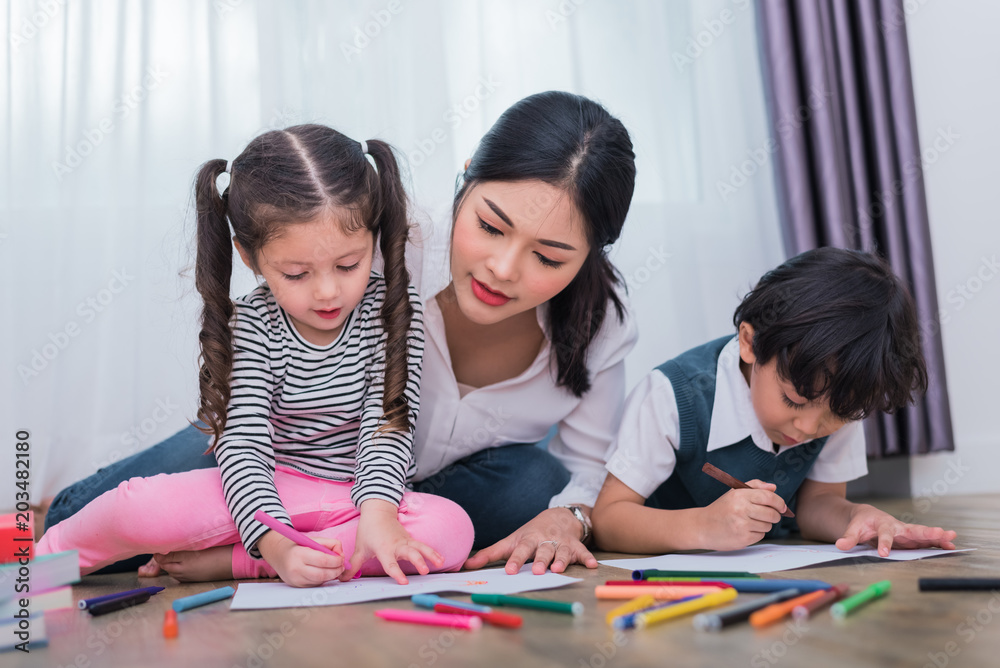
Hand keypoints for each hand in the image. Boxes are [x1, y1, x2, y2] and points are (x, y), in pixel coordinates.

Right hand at [257, 530, 345, 587]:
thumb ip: (330, 544)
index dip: (336, 561)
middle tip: (342, 566)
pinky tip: (324, 573)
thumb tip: (341, 554)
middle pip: (322, 574)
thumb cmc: (298, 545)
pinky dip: (323, 579)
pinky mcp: (297, 586)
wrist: (278, 554)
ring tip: (335, 569)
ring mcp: (296, 579)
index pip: (322, 560)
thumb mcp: (313, 539)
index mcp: (299, 554)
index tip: (342, 559)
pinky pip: (315, 584)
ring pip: (320, 581)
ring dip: (331, 576)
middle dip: (336, 571)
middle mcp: (296, 569)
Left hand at [339, 499, 443, 584]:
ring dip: (430, 555)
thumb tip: (342, 579)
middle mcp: (397, 545)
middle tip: (424, 571)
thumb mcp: (360, 548)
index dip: (396, 572)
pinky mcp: (411, 539)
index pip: (390, 563)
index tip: (404, 582)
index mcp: (383, 549)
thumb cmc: (368, 531)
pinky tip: (441, 559)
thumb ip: (353, 566)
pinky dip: (432, 552)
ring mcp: (406, 541)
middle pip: (409, 553)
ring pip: (420, 547)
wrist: (378, 511)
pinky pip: (423, 546)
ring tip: (440, 563)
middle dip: (417, 561)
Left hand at [464, 507, 597, 574]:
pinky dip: (588, 557)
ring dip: (561, 560)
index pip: (520, 550)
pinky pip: (583, 552)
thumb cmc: (530, 533)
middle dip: (540, 560)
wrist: (558, 516)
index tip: (510, 571)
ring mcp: (561, 542)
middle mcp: (545, 540)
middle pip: (542, 550)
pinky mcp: (575, 545)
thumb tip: (465, 565)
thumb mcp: (511, 540)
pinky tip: (593, 565)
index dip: (515, 560)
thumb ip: (490, 554)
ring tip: (558, 569)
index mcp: (528, 540)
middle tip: (537, 571)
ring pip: (562, 551)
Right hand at [698, 480, 787, 550]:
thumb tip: (774, 487)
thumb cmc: (721, 509)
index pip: (768, 497)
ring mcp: (742, 525)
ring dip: (763, 525)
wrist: (702, 527)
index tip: (782, 507)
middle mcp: (741, 509)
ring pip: (768, 526)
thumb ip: (754, 486)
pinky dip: (756, 533)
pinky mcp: (743, 538)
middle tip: (768, 515)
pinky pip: (761, 536)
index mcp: (739, 495)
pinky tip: (744, 530)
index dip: (779, 502)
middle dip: (774, 515)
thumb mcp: (734, 493)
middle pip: (772, 514)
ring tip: (749, 522)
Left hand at [835, 504, 957, 555]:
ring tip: (952, 538)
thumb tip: (840, 545)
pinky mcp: (911, 539)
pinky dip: (938, 543)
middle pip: (913, 529)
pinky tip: (951, 546)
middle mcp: (898, 527)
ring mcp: (906, 533)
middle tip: (941, 532)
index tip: (883, 553)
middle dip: (926, 532)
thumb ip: (849, 538)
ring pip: (923, 535)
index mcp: (883, 524)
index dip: (884, 543)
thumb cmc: (862, 522)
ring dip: (938, 537)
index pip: (884, 534)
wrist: (868, 516)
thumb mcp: (853, 529)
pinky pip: (926, 541)